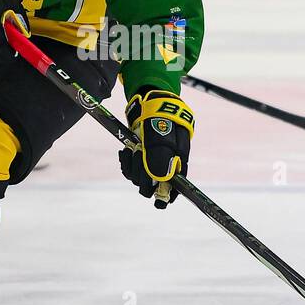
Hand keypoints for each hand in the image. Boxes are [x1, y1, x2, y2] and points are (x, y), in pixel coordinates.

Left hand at [119, 89, 193, 208]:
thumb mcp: (161, 136)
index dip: (168, 196)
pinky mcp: (139, 156)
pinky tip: (125, 151)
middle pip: (153, 185)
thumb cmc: (161, 117)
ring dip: (132, 167)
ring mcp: (151, 160)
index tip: (159, 203)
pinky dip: (126, 162)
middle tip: (139, 154)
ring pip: (139, 178)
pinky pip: (130, 169)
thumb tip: (159, 180)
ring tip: (131, 149)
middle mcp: (165, 164)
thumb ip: (160, 157)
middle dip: (143, 175)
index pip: (177, 186)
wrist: (150, 100)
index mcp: (178, 161)